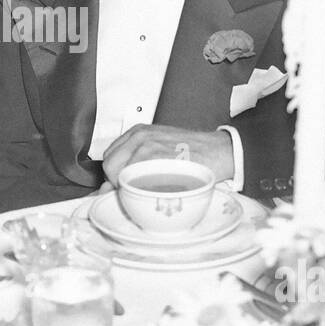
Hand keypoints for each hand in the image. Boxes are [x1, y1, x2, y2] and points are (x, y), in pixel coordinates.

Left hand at [101, 125, 234, 185]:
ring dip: (128, 189)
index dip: (114, 176)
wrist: (218, 151)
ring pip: (118, 176)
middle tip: (136, 191)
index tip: (124, 186)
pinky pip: (133, 180)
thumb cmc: (192, 153)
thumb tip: (106, 190)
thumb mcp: (161, 150)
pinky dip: (139, 190)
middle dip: (117, 183)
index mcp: (138, 133)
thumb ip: (135, 164)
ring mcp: (146, 146)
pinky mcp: (155, 157)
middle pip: (109, 167)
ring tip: (148, 192)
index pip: (109, 158)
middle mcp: (139, 136)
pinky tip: (155, 192)